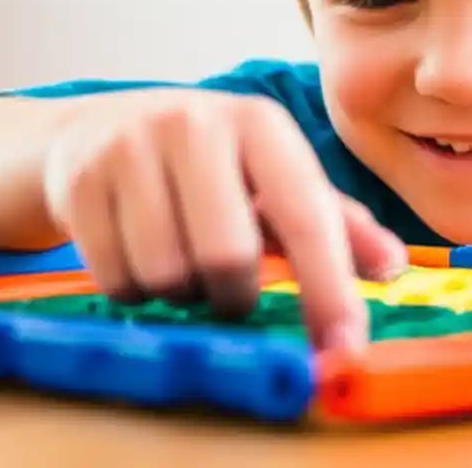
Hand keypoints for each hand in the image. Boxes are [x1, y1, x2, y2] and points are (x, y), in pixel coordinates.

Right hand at [41, 89, 404, 350]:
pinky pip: (116, 277)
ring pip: (168, 274)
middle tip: (229, 285)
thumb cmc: (209, 164)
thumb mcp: (275, 178)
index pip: (307, 217)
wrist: (97, 129)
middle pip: (228, 258)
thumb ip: (337, 224)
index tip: (344, 347)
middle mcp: (197, 123)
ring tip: (181, 257)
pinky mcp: (78, 178)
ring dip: (182, 292)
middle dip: (234, 294)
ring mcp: (130, 146)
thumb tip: (392, 267)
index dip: (329, 289)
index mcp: (261, 124)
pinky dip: (135, 289)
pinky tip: (139, 253)